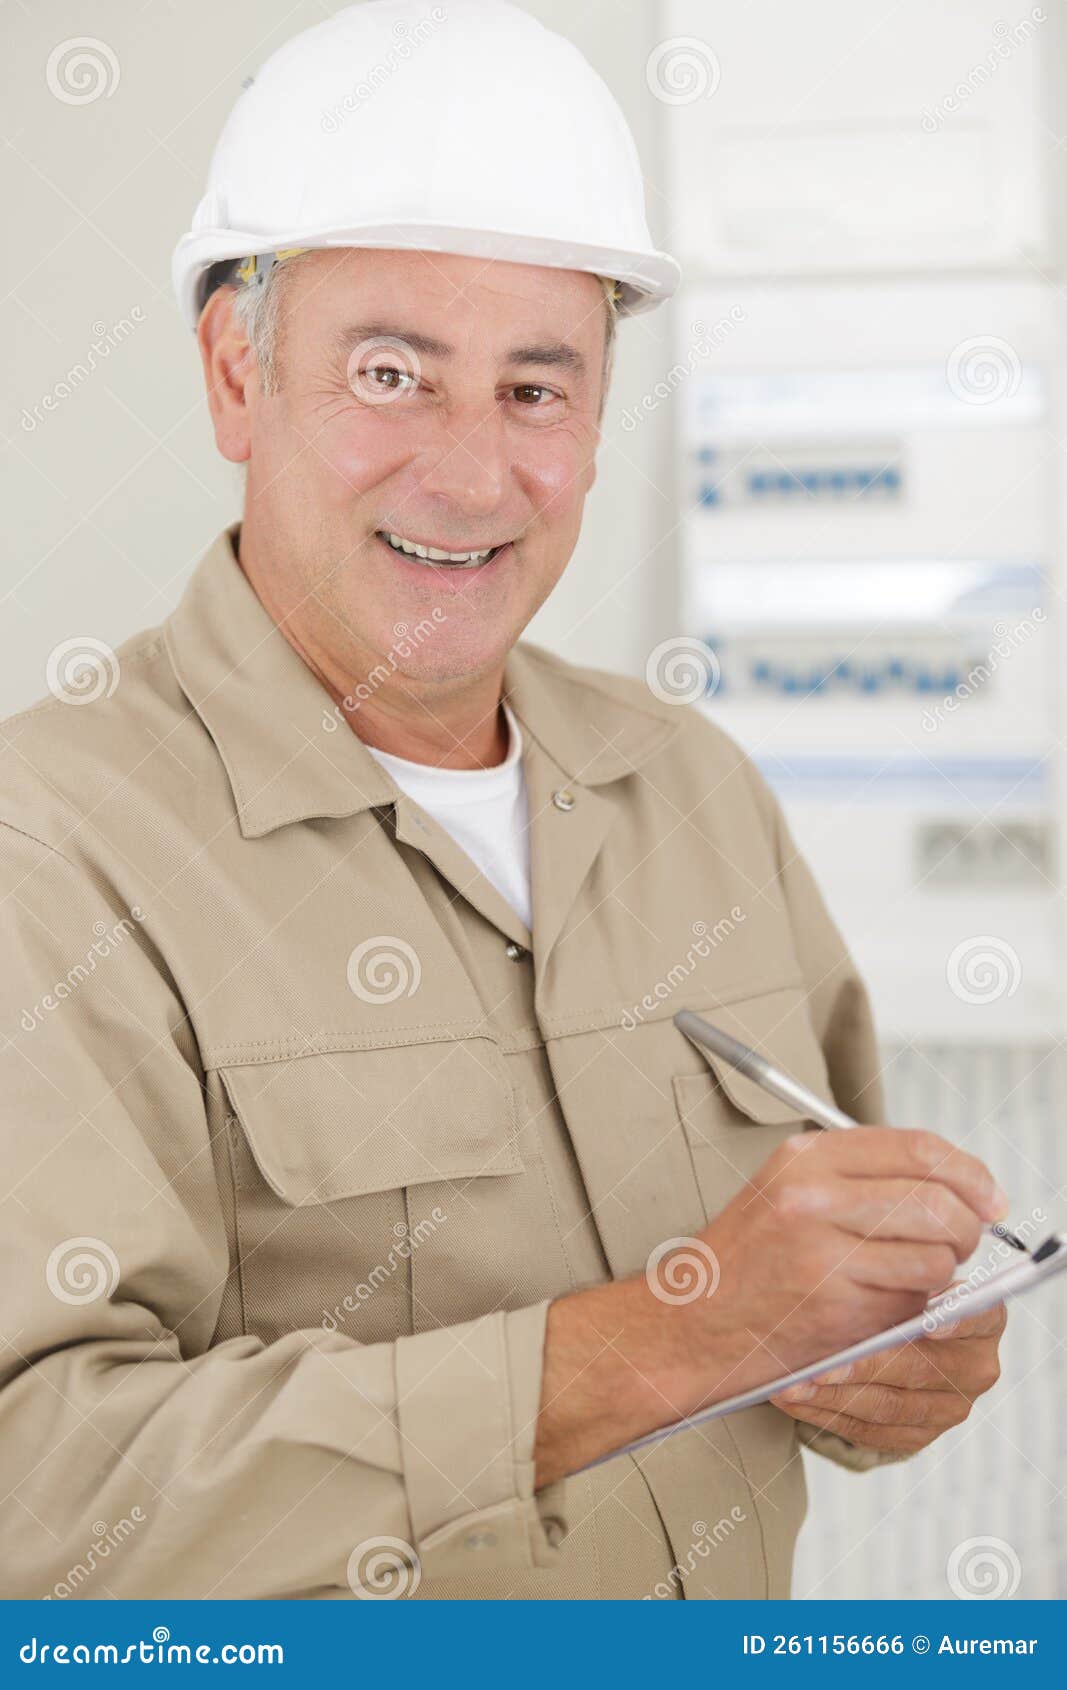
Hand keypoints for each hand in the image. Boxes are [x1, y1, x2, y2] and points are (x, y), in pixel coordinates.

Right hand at [681, 1125, 1007, 1405]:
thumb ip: (863, 1177)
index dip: (969, 1174)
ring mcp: (825, 1251)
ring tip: (917, 1279)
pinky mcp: (836, 1305)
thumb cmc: (746, 1262)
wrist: (690, 1323)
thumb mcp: (790, 1189)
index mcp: (807, 1157)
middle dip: (968, 1228)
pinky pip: (913, 1303)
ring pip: (937, 1255)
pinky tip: (882, 1306)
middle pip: (938, 1200)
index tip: (990, 1198)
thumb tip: (955, 1185)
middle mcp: (815, 1195)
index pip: (918, 1148)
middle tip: (962, 1244)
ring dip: (944, 1275)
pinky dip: (914, 1309)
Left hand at [768, 1286, 1006, 1452]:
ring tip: (793, 1386)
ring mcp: (950, 1407)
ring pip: (890, 1407)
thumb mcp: (904, 1276)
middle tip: (817, 1366)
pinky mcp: (921, 1435)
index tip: (927, 1324)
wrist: (895, 1337)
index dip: (954, 1322)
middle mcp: (975, 1366)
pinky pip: (872, 1432)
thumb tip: (863, 1268)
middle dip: (863, 1368)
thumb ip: (897, 1275)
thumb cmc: (895, 1294)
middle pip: (921, 1369)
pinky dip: (830, 1416)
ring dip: (836, 1397)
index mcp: (984, 1320)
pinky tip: (797, 1401)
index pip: (977, 1318)